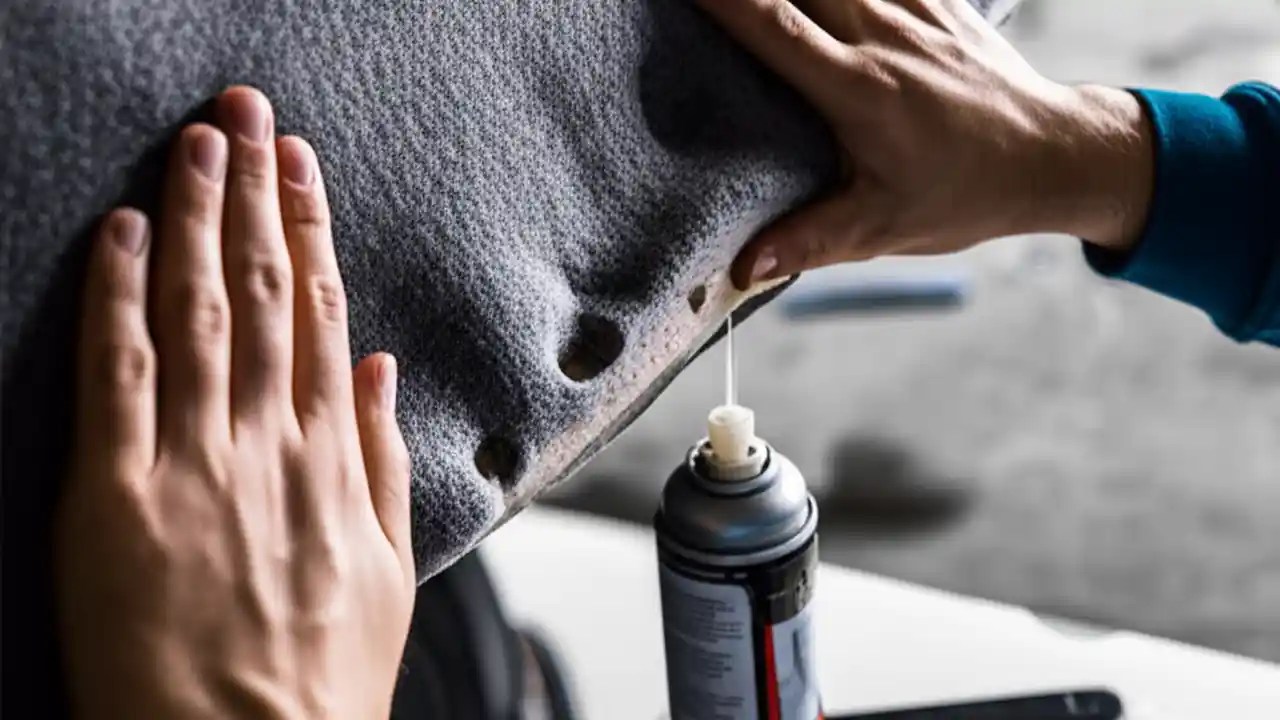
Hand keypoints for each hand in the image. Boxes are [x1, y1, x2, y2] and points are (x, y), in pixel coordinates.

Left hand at [56, 87, 413, 718]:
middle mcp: (270, 444)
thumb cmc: (318, 676)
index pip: (323, 314)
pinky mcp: (118, 498)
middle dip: (253, 194)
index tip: (301, 168)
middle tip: (244, 116)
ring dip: (195, 217)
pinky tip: (121, 233)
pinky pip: (120, 375)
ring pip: (199, 312)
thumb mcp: (386, 568)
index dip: (311, 230)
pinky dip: (119, 296)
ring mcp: (196, 465)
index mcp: (334, 460)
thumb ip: (382, 461)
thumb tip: (380, 370)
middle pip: (264, 292)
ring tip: (194, 144)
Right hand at [696, 0, 1154, 287]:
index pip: (772, 25)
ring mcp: (911, 7)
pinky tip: (824, 3)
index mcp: (859, 89)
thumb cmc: (967, 192)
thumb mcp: (884, 227)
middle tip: (709, 2)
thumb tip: (743, 269)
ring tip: (755, 2)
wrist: (1052, 153)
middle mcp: (881, 34)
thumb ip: (809, 240)